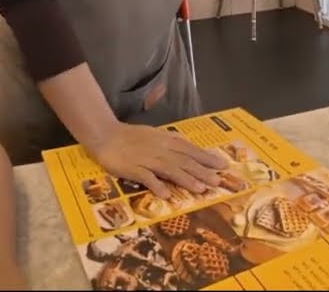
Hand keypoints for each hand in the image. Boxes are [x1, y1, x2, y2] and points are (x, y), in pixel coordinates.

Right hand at [89, 122, 228, 199]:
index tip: (223, 166)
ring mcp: (146, 158)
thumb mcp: (155, 135)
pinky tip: (165, 194)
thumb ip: (171, 143)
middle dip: (202, 171)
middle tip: (218, 181)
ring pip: (169, 169)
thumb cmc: (131, 136)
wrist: (105, 134)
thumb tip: (189, 150)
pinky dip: (156, 184)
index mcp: (166, 140)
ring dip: (185, 179)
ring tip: (200, 189)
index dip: (206, 158)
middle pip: (184, 160)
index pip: (190, 150)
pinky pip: (145, 177)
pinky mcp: (132, 168)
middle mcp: (159, 149)